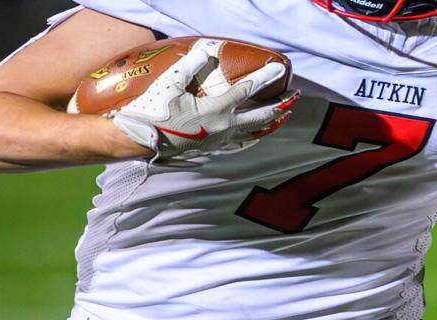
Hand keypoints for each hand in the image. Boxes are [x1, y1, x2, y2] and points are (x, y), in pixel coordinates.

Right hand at [110, 39, 298, 164]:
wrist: (141, 142)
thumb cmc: (152, 112)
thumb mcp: (169, 85)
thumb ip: (188, 68)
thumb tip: (205, 53)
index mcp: (215, 111)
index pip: (246, 91)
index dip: (265, 77)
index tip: (279, 68)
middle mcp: (224, 128)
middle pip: (261, 116)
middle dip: (280, 105)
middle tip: (295, 95)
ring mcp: (221, 141)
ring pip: (256, 132)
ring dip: (272, 121)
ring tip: (285, 114)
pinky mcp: (215, 148)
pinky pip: (243, 142)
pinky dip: (256, 135)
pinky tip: (261, 132)